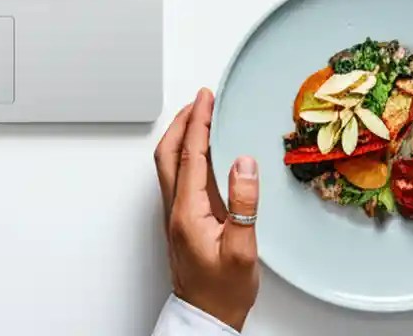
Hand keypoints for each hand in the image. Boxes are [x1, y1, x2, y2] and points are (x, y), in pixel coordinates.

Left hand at [154, 88, 259, 331]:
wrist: (206, 317)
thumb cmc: (224, 291)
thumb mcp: (243, 250)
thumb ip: (243, 205)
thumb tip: (244, 164)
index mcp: (187, 212)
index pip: (189, 155)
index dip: (198, 122)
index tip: (206, 98)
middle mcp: (175, 209)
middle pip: (169, 153)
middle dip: (183, 121)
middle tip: (201, 100)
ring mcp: (176, 214)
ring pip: (170, 164)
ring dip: (182, 136)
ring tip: (202, 117)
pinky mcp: (182, 220)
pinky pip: (178, 176)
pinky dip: (187, 154)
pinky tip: (203, 152)